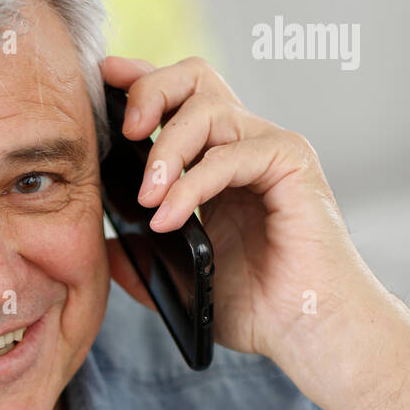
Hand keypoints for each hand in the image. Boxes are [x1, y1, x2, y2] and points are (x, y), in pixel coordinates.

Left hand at [101, 54, 379, 409]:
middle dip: (150, 92)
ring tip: (146, 199)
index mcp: (218, 162)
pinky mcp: (292, 164)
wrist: (307, 331)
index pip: (179, 99)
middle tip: (123, 134)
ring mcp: (270, 150)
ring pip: (208, 110)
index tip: (103, 82)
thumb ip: (143, 263)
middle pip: (194, 78)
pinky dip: (191, 185)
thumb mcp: (182, 284)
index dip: (140, 82)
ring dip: (166, 150)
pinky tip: (168, 219)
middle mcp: (245, 145)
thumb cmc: (258, 307)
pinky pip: (230, 155)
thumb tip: (102, 250)